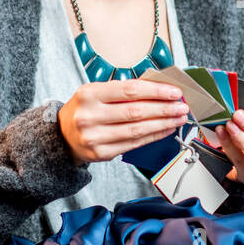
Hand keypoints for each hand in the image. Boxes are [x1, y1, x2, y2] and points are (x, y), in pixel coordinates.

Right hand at [57, 79, 188, 163]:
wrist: (61, 136)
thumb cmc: (84, 110)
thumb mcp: (96, 92)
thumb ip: (123, 91)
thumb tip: (160, 90)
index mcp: (89, 94)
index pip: (130, 90)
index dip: (156, 91)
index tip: (174, 92)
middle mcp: (89, 116)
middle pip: (136, 111)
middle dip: (164, 109)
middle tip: (182, 106)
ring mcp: (94, 137)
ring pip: (137, 130)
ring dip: (163, 124)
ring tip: (178, 118)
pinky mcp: (101, 153)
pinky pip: (134, 144)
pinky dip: (153, 136)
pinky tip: (165, 130)